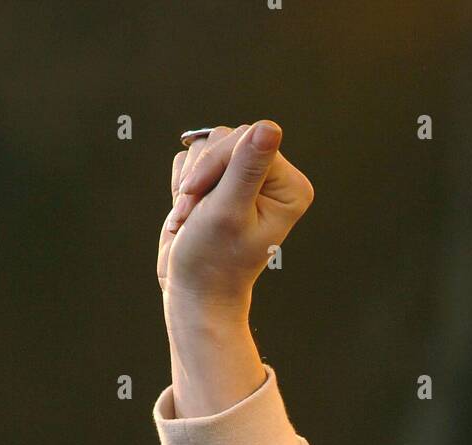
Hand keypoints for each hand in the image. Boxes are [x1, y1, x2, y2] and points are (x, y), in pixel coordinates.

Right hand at [157, 121, 314, 316]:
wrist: (194, 290)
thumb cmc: (212, 259)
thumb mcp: (229, 211)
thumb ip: (247, 168)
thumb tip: (269, 127)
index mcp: (289, 187)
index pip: (247, 138)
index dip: (215, 162)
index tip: (196, 194)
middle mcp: (272, 179)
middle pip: (225, 137)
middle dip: (201, 175)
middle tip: (193, 214)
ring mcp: (245, 179)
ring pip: (205, 146)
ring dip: (189, 184)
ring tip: (191, 219)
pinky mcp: (220, 182)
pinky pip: (192, 160)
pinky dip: (182, 185)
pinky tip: (188, 214)